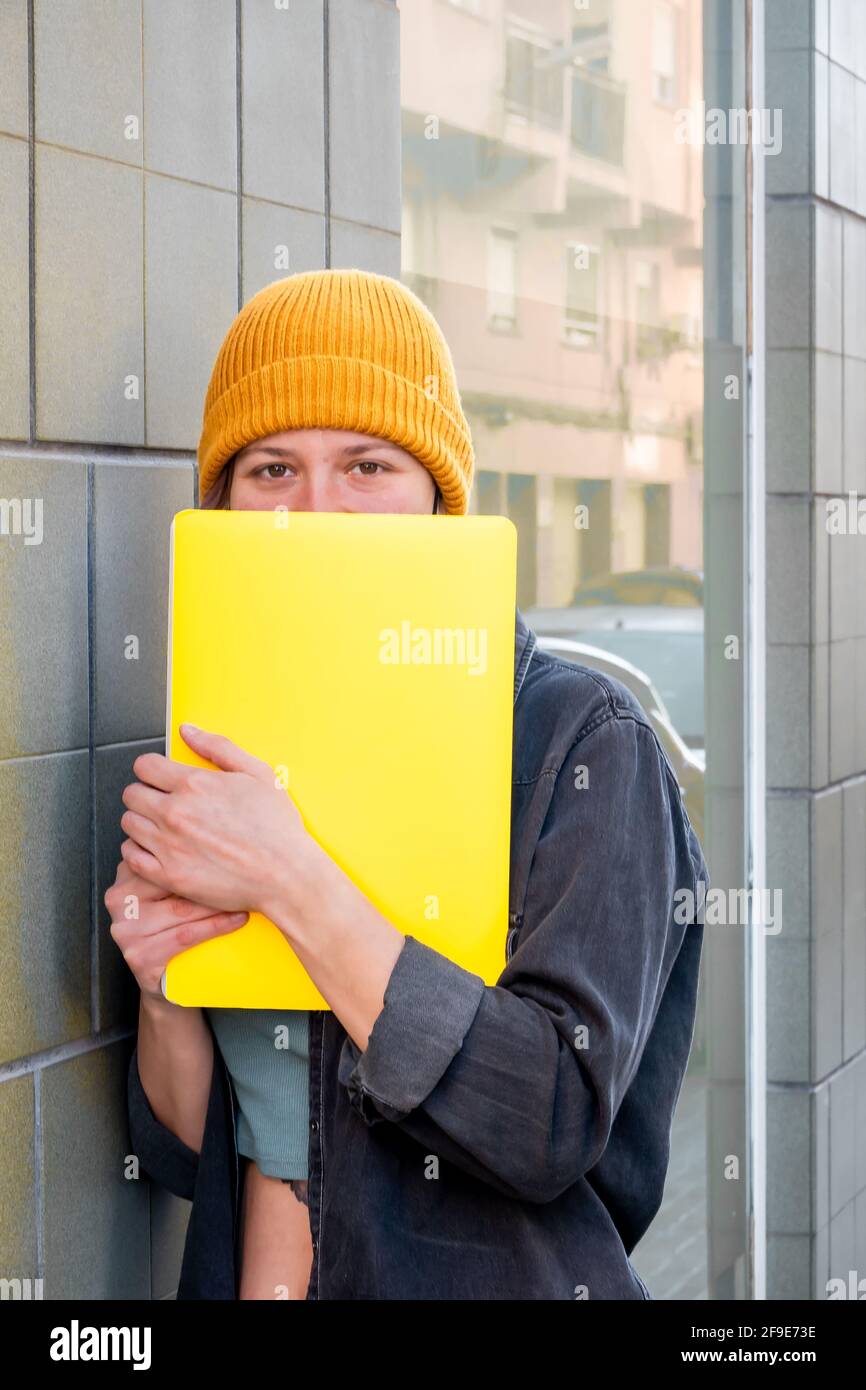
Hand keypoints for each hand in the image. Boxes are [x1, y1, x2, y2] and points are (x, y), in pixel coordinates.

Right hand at [104, 857, 248, 1001]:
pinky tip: (238, 919)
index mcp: (126, 876)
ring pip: (182, 908)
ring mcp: (126, 930)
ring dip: (219, 902)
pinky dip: (216, 926)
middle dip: (212, 877)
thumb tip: (220, 826)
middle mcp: (119, 901)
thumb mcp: (171, 889)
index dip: (199, 852)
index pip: (162, 855)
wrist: (168, 979)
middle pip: (173, 880)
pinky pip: (185, 935)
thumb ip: (178, 860)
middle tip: (245, 870)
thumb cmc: (175, 925)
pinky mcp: (139, 956)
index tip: (231, 848)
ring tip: (247, 895)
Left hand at [118, 724, 320, 919]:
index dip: (151, 768)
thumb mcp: (258, 773)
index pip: (144, 765)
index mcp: (195, 784)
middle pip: (131, 794)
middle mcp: (176, 813)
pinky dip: (138, 851)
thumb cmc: (277, 828)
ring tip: (162, 827)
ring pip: (128, 824)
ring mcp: (169, 845)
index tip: (159, 777)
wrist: (286, 874)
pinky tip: (157, 849)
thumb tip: (188, 731)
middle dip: (145, 793)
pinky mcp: (168, 875)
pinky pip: (130, 857)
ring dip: (141, 821)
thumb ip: (218, 747)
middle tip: (162, 802)